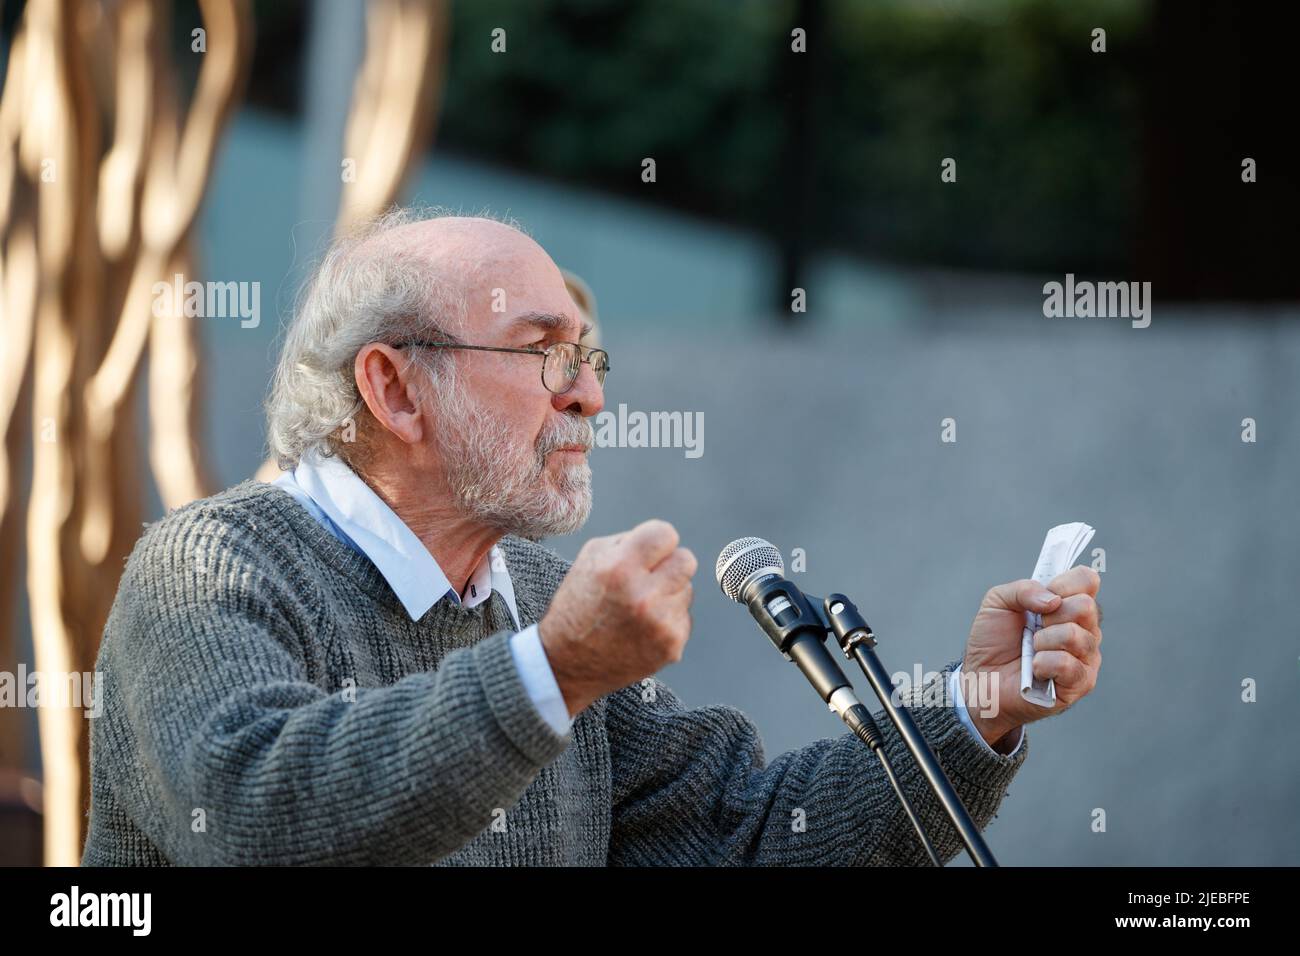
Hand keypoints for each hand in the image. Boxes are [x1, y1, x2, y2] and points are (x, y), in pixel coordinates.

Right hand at [538, 519, 696, 716]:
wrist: (568, 663)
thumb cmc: (579, 606)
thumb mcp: (590, 559)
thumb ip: (629, 541)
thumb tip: (663, 541)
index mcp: (619, 569)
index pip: (666, 534)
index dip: (658, 540)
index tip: (650, 550)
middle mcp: (643, 596)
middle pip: (686, 560)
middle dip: (672, 563)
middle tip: (652, 576)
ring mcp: (660, 624)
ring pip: (686, 590)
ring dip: (668, 594)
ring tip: (639, 608)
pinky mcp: (671, 646)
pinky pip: (684, 618)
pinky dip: (667, 620)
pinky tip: (643, 628)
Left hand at [960, 566, 1102, 749]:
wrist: (981, 677)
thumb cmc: (993, 641)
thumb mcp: (998, 602)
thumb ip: (1023, 588)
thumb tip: (1053, 600)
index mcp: (1068, 605)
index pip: (1087, 580)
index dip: (1064, 584)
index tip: (1042, 599)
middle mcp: (1084, 629)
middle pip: (1086, 606)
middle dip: (1050, 615)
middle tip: (1034, 629)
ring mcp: (1086, 657)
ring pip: (1076, 635)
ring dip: (1043, 641)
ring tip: (1031, 650)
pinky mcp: (1080, 683)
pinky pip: (1068, 664)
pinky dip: (1043, 663)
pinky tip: (1035, 668)